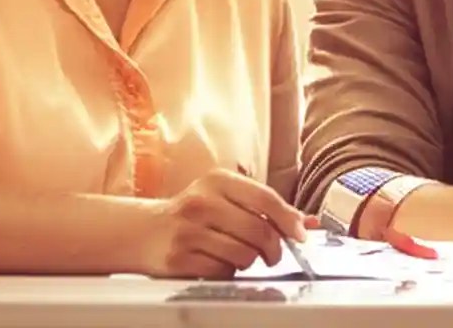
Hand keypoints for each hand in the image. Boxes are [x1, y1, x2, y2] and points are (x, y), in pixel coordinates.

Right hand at [137, 168, 305, 278]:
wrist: (144, 230)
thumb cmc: (194, 213)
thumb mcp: (226, 198)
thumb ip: (265, 208)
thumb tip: (308, 222)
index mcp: (218, 181)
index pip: (265, 198)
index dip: (289, 219)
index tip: (300, 235)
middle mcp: (202, 202)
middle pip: (259, 231)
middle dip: (273, 248)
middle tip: (272, 255)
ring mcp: (188, 231)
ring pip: (243, 254)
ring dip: (248, 261)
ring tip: (238, 255)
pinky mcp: (179, 258)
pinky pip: (222, 271)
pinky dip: (227, 271)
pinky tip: (218, 261)